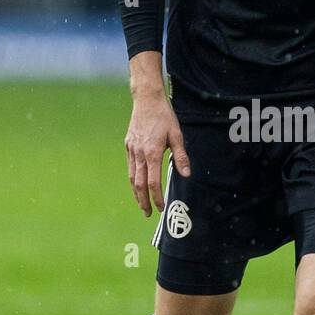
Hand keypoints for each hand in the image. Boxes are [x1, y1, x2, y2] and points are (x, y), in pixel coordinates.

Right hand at [124, 91, 190, 215]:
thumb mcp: (177, 135)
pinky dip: (133, 179)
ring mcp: (132, 150)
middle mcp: (139, 154)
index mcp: (152, 153)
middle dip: (143, 201)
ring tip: (141, 204)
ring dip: (136, 193)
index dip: (156, 197)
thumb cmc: (164, 117)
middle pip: (139, 184)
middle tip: (148, 214)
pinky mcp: (128, 145)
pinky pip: (130, 167)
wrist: (146, 100)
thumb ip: (181, 157)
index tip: (161, 207)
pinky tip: (137, 185)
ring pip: (132, 177)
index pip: (153, 182)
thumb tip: (186, 175)